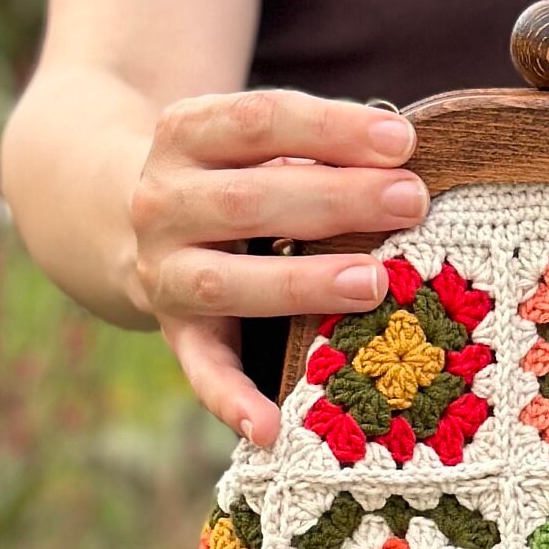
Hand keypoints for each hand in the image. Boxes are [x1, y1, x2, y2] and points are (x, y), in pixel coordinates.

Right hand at [129, 90, 428, 443]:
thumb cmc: (240, 174)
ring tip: (375, 285)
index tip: (404, 141)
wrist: (137, 220)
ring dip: (303, 284)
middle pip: (249, 200)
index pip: (260, 120)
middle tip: (412, 202)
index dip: (332, 128)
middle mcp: (161, 202)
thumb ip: (317, 150)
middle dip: (337, 200)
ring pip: (228, 280)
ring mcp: (162, 272)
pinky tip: (271, 428)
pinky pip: (202, 372)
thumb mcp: (259, 144)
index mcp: (186, 133)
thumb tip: (407, 162)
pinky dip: (234, 402)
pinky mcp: (175, 334)